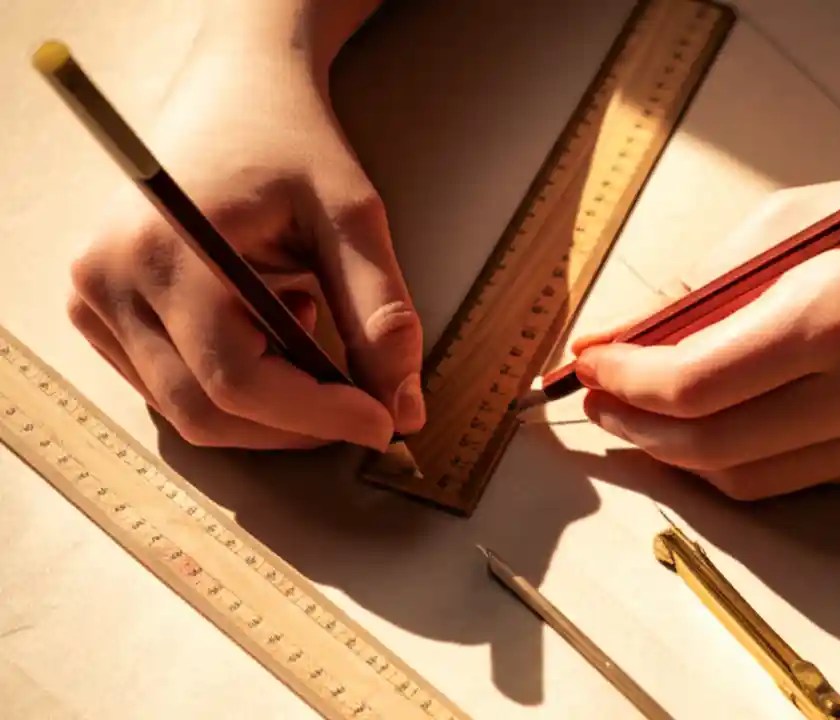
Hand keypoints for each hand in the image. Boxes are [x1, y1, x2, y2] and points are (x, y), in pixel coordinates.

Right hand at [66, 25, 422, 450]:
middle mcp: (109, 279)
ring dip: (267, 401)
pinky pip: (169, 389)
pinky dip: (234, 384)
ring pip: (187, 411)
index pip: (237, 379)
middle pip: (206, 411)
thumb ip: (380, 314)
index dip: (317, 415)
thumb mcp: (353, 217)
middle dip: (297, 424)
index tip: (384, 422)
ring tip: (304, 317)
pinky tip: (266, 321)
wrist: (237, 94)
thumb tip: (404, 410)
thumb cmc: (294, 145)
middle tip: (363, 401)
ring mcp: (93, 298)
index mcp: (168, 250)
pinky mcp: (97, 310)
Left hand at [571, 174, 839, 499]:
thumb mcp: (804, 220)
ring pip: (750, 480)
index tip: (588, 362)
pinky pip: (797, 480)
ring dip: (679, 455)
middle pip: (712, 446)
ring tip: (642, 418)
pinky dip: (740, 461)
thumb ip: (713, 284)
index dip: (625, 380)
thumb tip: (635, 334)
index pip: (696, 381)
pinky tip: (709, 431)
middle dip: (637, 426)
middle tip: (599, 400)